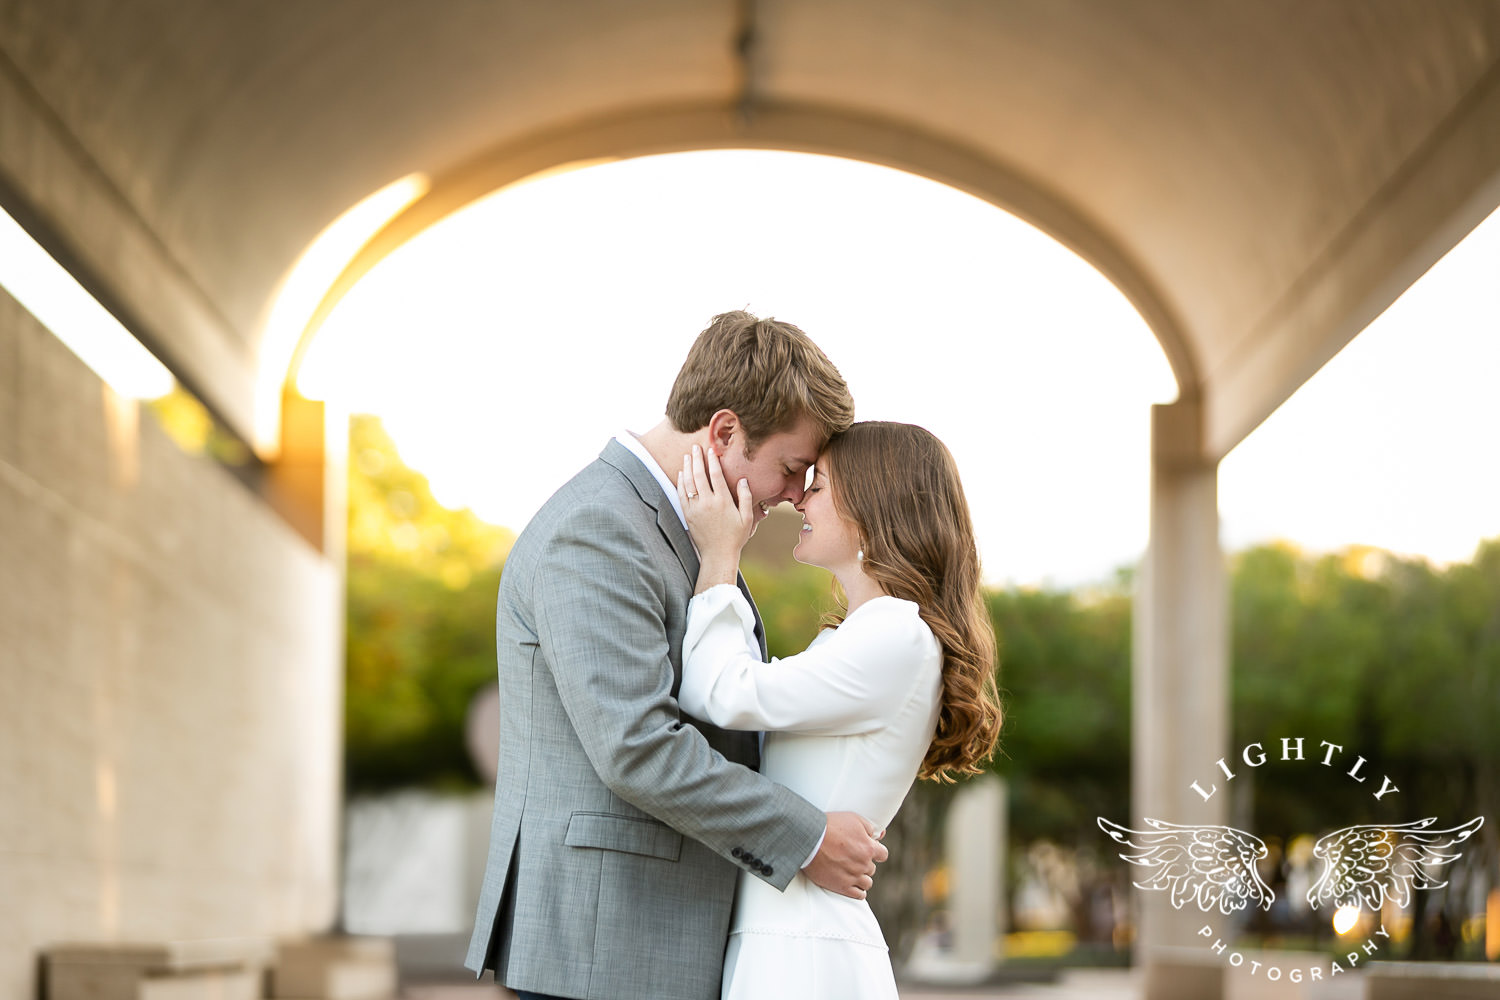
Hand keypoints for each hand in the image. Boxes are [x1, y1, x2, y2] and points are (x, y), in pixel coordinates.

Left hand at [677, 444, 755, 568]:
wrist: (717, 555)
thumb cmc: (735, 537)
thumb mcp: (747, 518)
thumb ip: (746, 497)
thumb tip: (743, 480)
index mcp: (723, 501)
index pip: (716, 475)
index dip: (713, 461)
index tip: (711, 450)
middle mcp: (707, 503)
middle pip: (699, 475)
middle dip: (697, 459)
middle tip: (695, 448)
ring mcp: (695, 509)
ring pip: (688, 483)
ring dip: (687, 468)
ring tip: (687, 456)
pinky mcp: (688, 515)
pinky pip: (681, 495)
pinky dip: (680, 482)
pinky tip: (681, 474)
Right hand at [803, 812, 887, 899]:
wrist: (810, 839)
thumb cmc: (831, 826)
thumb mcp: (854, 818)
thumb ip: (870, 827)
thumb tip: (880, 835)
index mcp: (868, 848)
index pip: (883, 855)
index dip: (876, 852)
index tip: (868, 851)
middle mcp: (863, 864)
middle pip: (871, 868)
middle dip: (864, 863)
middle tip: (852, 858)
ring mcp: (853, 877)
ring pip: (867, 883)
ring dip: (861, 877)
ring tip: (851, 871)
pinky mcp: (842, 887)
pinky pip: (859, 895)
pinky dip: (858, 891)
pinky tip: (852, 884)